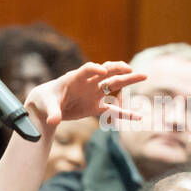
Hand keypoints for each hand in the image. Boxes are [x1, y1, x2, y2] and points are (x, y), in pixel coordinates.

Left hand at [23, 62, 145, 129]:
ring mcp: (94, 93)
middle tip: (130, 69)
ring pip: (114, 84)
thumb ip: (52, 113)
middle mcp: (88, 83)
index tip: (102, 71)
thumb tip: (53, 122)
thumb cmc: (46, 100)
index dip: (94, 69)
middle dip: (118, 69)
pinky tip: (138, 117)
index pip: (87, 70)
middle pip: (106, 72)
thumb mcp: (48, 106)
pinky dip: (125, 113)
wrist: (48, 105)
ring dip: (128, 80)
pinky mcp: (96, 106)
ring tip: (144, 75)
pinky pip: (113, 109)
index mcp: (75, 78)